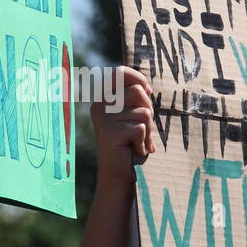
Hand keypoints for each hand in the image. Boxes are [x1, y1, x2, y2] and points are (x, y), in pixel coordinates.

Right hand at [91, 66, 155, 188]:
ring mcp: (103, 118)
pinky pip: (140, 129)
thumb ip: (135, 100)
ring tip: (137, 142)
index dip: (138, 79)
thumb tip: (147, 87)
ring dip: (147, 130)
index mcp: (102, 98)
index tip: (148, 91)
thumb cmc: (129, 144)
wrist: (118, 174)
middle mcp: (99, 105)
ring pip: (143, 112)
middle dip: (148, 111)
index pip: (120, 72)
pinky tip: (134, 150)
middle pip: (138, 92)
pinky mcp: (109, 132)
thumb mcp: (131, 116)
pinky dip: (143, 142)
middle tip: (141, 130)